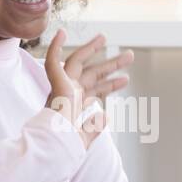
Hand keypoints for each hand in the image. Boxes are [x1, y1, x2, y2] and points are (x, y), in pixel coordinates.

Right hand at [43, 29, 133, 150]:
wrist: (54, 149)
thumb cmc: (65, 148)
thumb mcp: (84, 138)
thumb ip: (94, 128)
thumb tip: (105, 115)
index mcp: (73, 107)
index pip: (94, 91)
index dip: (109, 85)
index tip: (124, 80)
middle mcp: (67, 94)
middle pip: (93, 74)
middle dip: (111, 65)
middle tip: (129, 55)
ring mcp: (62, 88)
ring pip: (79, 62)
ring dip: (94, 49)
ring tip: (106, 37)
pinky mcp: (56, 84)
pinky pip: (52, 62)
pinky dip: (55, 47)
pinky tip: (61, 32)